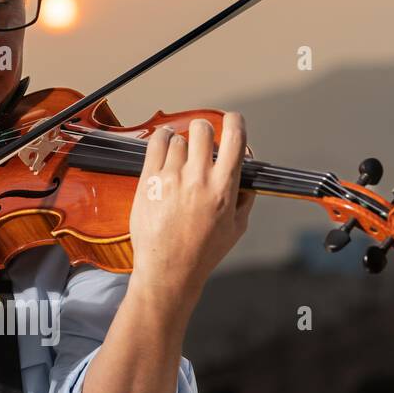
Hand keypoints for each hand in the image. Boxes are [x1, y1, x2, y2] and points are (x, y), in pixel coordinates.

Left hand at [128, 113, 256, 307]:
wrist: (168, 270)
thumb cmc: (203, 252)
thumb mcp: (237, 226)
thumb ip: (245, 195)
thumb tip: (245, 169)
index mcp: (224, 188)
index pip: (235, 137)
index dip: (236, 122)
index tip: (233, 122)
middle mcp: (198, 179)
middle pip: (203, 129)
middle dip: (205, 130)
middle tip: (202, 140)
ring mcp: (171, 178)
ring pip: (178, 138)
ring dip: (181, 143)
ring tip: (180, 156)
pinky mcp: (148, 181)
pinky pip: (155, 143)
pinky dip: (162, 139)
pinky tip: (164, 144)